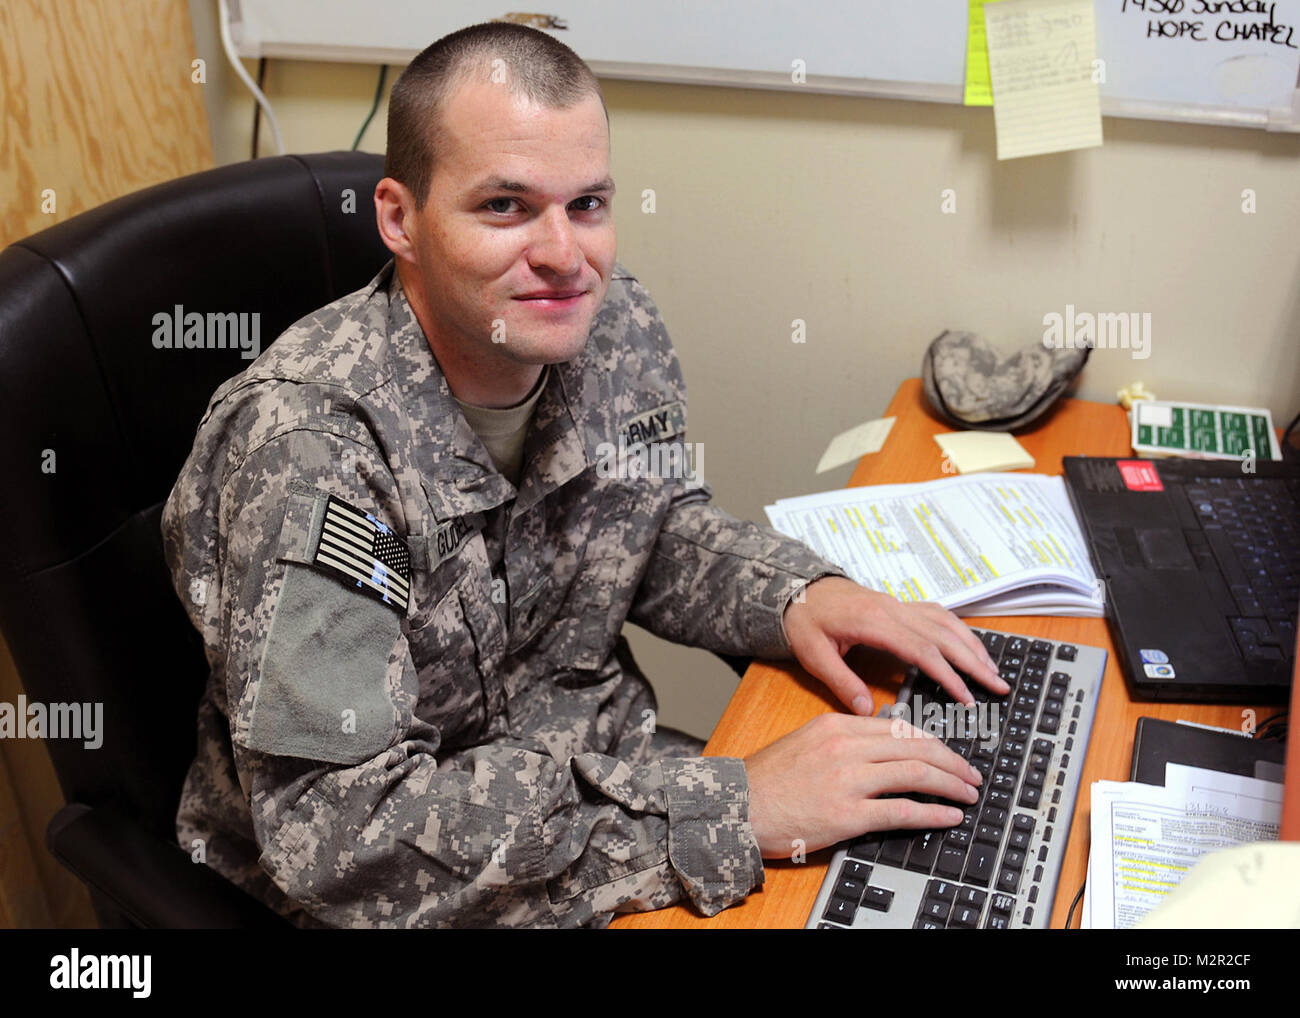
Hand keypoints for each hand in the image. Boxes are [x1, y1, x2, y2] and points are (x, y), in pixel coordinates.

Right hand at [744, 713, 981, 856]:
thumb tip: (882, 741)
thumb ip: (843, 739)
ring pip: (915, 773)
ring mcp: (848, 780)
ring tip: (968, 793)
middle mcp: (845, 746)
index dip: (933, 741)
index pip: (899, 728)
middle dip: (951, 761)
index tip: (949, 753)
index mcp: (836, 725)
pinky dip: (932, 813)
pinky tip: (949, 816)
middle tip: (971, 774)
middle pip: (915, 747)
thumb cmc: (767, 780)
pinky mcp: (847, 814)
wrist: (736, 806)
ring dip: (950, 784)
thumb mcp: (805, 741)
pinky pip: (901, 810)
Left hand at [782, 576, 1007, 714]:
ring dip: (973, 646)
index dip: (948, 675)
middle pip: (944, 636)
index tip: (966, 698)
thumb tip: (867, 710)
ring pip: (946, 623)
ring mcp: (898, 604)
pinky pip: (937, 614)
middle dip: (974, 663)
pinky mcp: (899, 605)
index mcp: (874, 622)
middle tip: (999, 687)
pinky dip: (959, 631)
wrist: (799, 588)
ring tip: (993, 671)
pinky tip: (970, 646)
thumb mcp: (813, 654)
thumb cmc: (805, 620)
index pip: (922, 650)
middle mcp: (893, 609)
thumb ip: (840, 681)